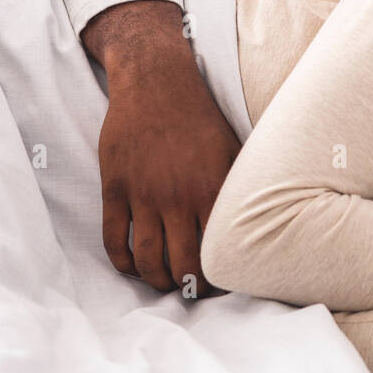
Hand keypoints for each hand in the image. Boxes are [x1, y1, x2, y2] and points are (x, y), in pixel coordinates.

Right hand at [85, 1, 240, 295]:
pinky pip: (114, 238)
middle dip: (188, 286)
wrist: (157, 82)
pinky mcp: (115, 187)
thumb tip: (258, 224)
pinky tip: (131, 266)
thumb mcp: (232, 150)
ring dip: (155, 280)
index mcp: (213, 191)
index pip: (218, 252)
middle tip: (190, 290)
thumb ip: (238, 189)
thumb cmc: (200, 117)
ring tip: (163, 282)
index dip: (220, 277)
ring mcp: (144, 194)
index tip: (220, 284)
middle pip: (182, 266)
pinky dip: (121, 261)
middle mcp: (179, 197)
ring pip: (147, 259)